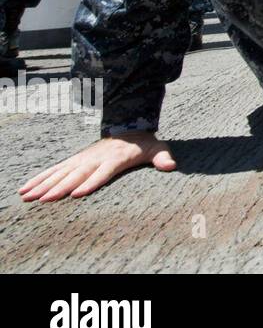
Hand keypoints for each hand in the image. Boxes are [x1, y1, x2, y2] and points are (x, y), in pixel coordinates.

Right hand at [19, 133, 174, 202]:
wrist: (129, 128)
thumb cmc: (143, 144)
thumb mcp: (156, 148)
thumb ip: (162, 157)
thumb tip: (171, 165)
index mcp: (115, 158)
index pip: (102, 172)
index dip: (91, 182)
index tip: (77, 194)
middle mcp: (96, 158)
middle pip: (77, 174)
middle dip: (60, 187)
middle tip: (45, 199)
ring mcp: (83, 159)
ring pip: (61, 173)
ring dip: (44, 184)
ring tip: (28, 196)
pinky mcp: (75, 161)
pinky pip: (55, 170)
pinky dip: (40, 178)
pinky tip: (25, 189)